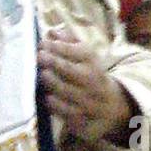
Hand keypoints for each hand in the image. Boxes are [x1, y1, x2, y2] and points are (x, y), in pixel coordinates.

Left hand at [37, 25, 132, 139]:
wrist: (111, 106)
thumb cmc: (89, 74)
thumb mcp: (85, 56)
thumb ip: (68, 42)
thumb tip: (51, 32)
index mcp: (93, 63)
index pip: (79, 52)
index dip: (60, 47)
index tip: (43, 43)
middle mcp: (92, 82)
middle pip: (72, 71)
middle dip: (54, 62)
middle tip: (39, 56)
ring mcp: (88, 101)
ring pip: (68, 92)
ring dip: (53, 83)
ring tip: (42, 74)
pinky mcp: (81, 118)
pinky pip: (66, 112)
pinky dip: (55, 104)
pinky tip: (47, 96)